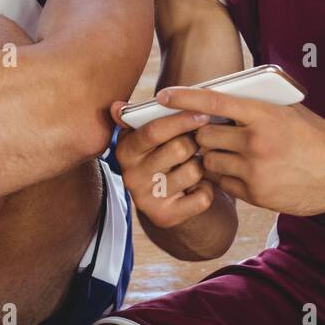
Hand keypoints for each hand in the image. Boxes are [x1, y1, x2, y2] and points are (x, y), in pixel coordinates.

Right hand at [110, 100, 219, 229]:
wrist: (165, 201)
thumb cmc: (161, 155)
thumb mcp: (150, 137)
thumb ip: (140, 118)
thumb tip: (117, 107)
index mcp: (125, 150)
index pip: (153, 131)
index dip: (181, 120)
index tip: (203, 113)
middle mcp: (131, 176)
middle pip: (179, 148)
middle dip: (194, 143)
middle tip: (196, 143)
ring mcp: (147, 199)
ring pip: (194, 171)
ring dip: (201, 166)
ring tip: (193, 165)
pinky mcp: (165, 217)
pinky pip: (202, 197)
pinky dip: (208, 189)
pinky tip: (198, 186)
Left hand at [155, 86, 324, 216]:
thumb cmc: (316, 137)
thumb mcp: (290, 111)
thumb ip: (257, 106)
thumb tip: (222, 100)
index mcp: (265, 114)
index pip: (213, 101)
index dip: (184, 97)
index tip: (162, 96)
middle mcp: (256, 141)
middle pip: (204, 135)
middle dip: (201, 134)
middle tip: (207, 132)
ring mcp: (254, 170)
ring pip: (209, 161)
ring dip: (211, 156)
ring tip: (226, 152)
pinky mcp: (256, 194)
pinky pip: (223, 183)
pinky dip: (225, 176)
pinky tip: (240, 171)